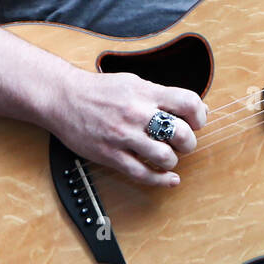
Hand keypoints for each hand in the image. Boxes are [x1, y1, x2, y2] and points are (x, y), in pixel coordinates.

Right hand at [47, 68, 207, 187]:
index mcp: (145, 92)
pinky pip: (142, 174)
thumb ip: (162, 95)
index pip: (187, 103)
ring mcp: (123, 136)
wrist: (64, 98)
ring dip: (172, 160)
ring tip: (167, 156)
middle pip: (180, 133)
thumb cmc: (100, 90)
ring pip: (164, 157)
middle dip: (188, 142)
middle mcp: (136, 113)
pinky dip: (160, 180)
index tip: (197, 122)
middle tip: (183, 143)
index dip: (199, 115)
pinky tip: (168, 179)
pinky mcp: (110, 155)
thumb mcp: (134, 83)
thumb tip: (197, 108)